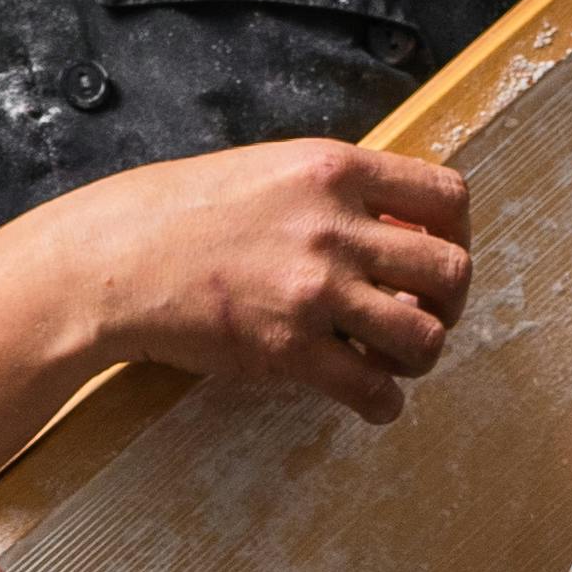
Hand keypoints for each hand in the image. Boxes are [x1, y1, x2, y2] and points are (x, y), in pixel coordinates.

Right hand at [49, 142, 476, 427]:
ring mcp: (315, 292)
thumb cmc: (184, 211)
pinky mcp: (288, 351)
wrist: (115, 260)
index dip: (456, 232)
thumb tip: (398, 223)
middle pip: (451, 270)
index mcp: (335, 170)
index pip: (448, 195)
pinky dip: (384, 404)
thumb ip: (337, 190)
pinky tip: (373, 401)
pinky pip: (371, 389)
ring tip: (395, 358)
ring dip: (421, 355)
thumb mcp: (273, 168)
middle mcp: (336, 227)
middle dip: (450, 301)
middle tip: (425, 313)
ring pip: (425, 336)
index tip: (436, 252)